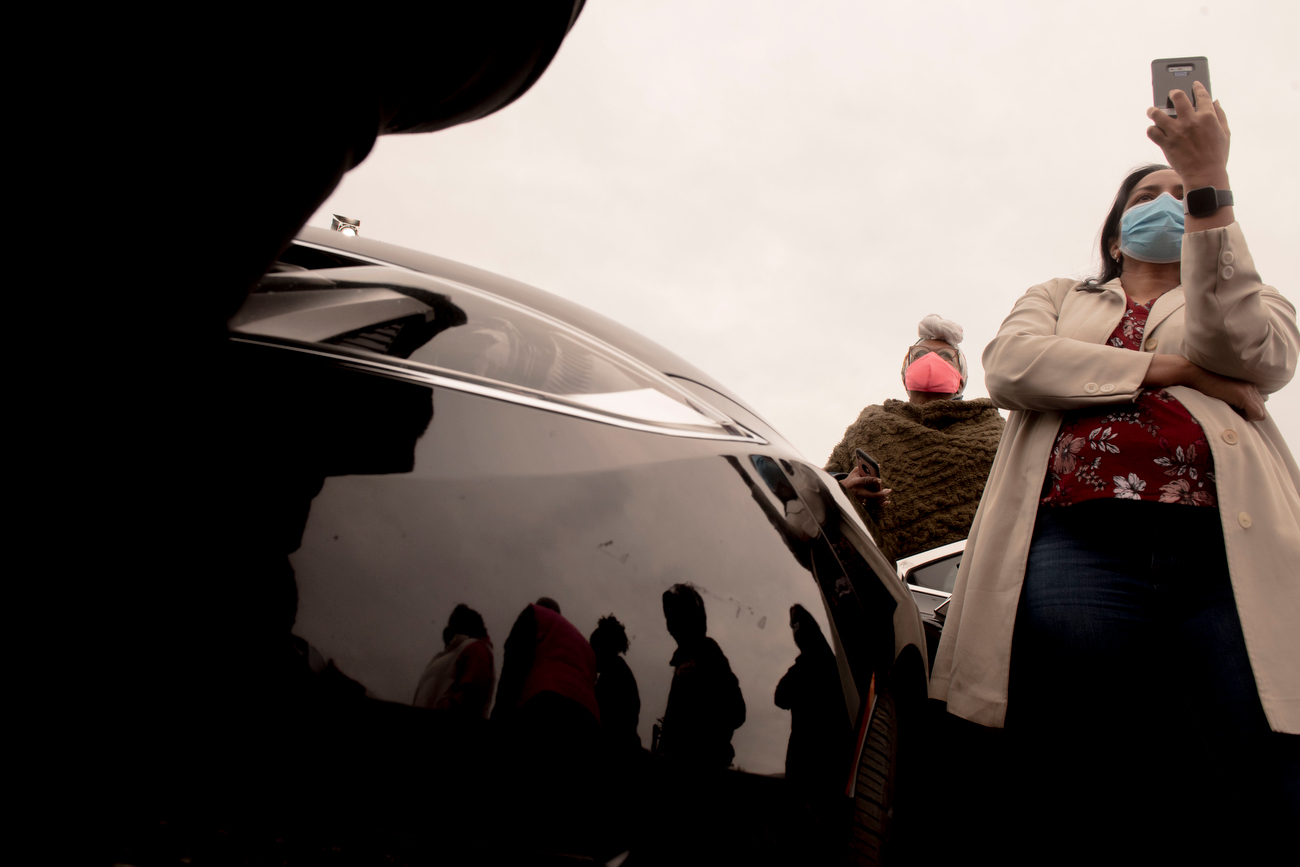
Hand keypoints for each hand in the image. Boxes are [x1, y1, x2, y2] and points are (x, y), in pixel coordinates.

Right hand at [841, 465, 891, 507]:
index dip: (873, 480)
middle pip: (871, 495)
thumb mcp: (855, 473)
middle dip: (881, 494)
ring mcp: (859, 499)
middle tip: (888, 490)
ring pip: (873, 502)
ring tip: (887, 496)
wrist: (842, 491)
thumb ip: (865, 469)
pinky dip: (879, 505)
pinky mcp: (860, 504)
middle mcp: (858, 492)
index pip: (865, 481)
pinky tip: (885, 503)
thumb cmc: (851, 479)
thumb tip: (878, 465)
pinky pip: (872, 506)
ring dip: (881, 500)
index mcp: (856, 482)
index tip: (879, 480)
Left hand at [1145, 81, 1230, 188]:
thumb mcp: (1225, 133)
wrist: (1205, 175)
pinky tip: (1154, 130)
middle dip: (1173, 93)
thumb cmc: (1217, 155)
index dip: (1197, 87)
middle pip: (1178, 97)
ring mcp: (1177, 132)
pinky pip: (1152, 131)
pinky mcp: (1166, 143)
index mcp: (1208, 117)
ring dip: (1153, 110)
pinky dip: (1151, 130)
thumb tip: (1215, 101)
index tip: (1194, 84)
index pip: (1202, 95)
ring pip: (1158, 113)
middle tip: (1170, 95)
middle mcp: (1191, 121)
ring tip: (1153, 111)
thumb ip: (1220, 115)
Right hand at [1145, 354, 1264, 420]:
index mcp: (1248, 385)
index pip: (1258, 406)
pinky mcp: (1244, 396)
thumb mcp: (1223, 394)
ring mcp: (1249, 390)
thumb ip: (1235, 401)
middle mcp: (1252, 387)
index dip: (1246, 412)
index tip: (1231, 410)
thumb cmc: (1203, 388)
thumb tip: (1240, 413)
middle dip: (1247, 414)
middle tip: (1229, 411)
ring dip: (1246, 416)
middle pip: (1261, 410)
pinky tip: (1230, 410)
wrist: (1193, 376)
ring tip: (1229, 410)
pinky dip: (1245, 417)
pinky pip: (1256, 414)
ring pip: (1260, 413)